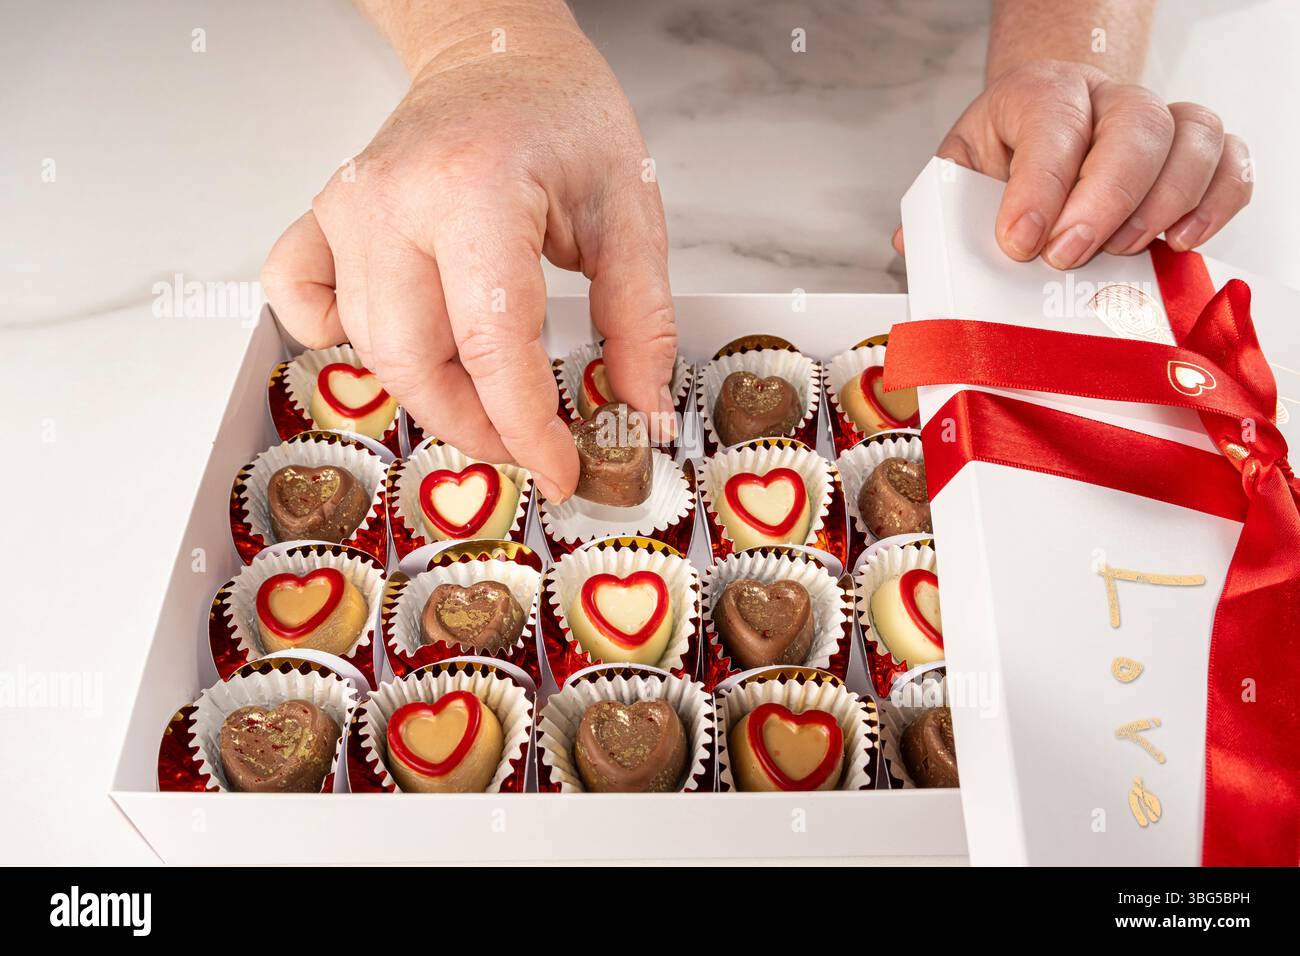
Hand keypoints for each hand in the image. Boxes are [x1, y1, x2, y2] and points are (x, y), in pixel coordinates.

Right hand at [260, 8, 675, 501]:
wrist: (497, 54)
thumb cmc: (559, 115)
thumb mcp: (628, 209)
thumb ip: (640, 317)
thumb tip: (641, 409)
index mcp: (477, 190)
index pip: (493, 344)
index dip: (527, 426)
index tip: (559, 468)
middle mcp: (395, 200)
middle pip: (415, 361)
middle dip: (475, 425)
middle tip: (526, 443)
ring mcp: (348, 207)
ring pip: (366, 346)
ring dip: (428, 393)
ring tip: (486, 400)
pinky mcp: (325, 215)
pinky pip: (298, 296)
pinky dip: (337, 338)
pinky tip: (399, 340)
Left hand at [895, 59, 1251, 267]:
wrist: (1046, 132)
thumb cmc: (1005, 159)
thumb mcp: (960, 172)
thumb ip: (940, 206)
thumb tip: (910, 241)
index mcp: (1041, 94)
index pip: (1052, 122)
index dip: (1039, 185)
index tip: (1019, 242)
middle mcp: (1108, 98)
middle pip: (1134, 127)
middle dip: (1102, 200)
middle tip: (1066, 256)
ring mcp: (1159, 121)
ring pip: (1191, 138)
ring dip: (1161, 204)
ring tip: (1121, 253)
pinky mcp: (1195, 153)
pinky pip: (1230, 163)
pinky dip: (1217, 202)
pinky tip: (1181, 241)